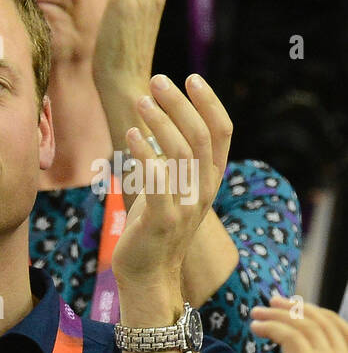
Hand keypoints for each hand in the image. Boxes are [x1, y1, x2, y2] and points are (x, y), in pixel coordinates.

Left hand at [111, 74, 231, 293]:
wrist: (148, 275)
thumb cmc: (152, 228)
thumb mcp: (169, 190)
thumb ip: (170, 163)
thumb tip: (154, 126)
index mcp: (209, 180)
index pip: (222, 132)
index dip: (209, 102)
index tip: (191, 77)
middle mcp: (204, 189)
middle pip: (200, 135)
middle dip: (180, 104)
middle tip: (157, 80)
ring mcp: (187, 205)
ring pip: (181, 153)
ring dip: (160, 122)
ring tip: (139, 101)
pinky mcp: (164, 219)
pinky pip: (158, 179)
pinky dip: (145, 154)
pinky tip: (130, 135)